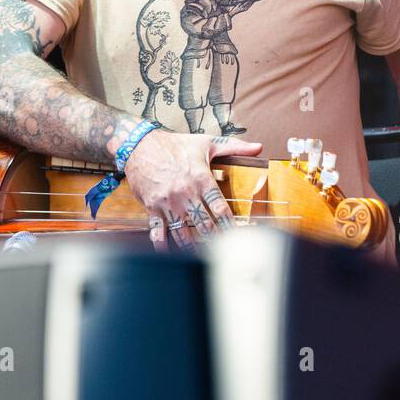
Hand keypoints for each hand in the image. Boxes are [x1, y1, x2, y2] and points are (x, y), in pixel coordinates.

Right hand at [123, 129, 259, 251]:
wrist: (140, 145)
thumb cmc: (175, 145)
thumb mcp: (206, 143)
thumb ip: (234, 147)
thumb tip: (258, 147)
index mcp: (201, 178)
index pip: (219, 207)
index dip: (230, 224)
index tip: (237, 236)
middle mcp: (185, 193)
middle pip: (203, 223)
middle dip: (214, 239)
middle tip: (222, 252)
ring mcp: (168, 202)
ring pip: (183, 232)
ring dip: (192, 246)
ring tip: (201, 256)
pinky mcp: (152, 207)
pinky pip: (158, 231)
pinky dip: (162, 244)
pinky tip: (167, 253)